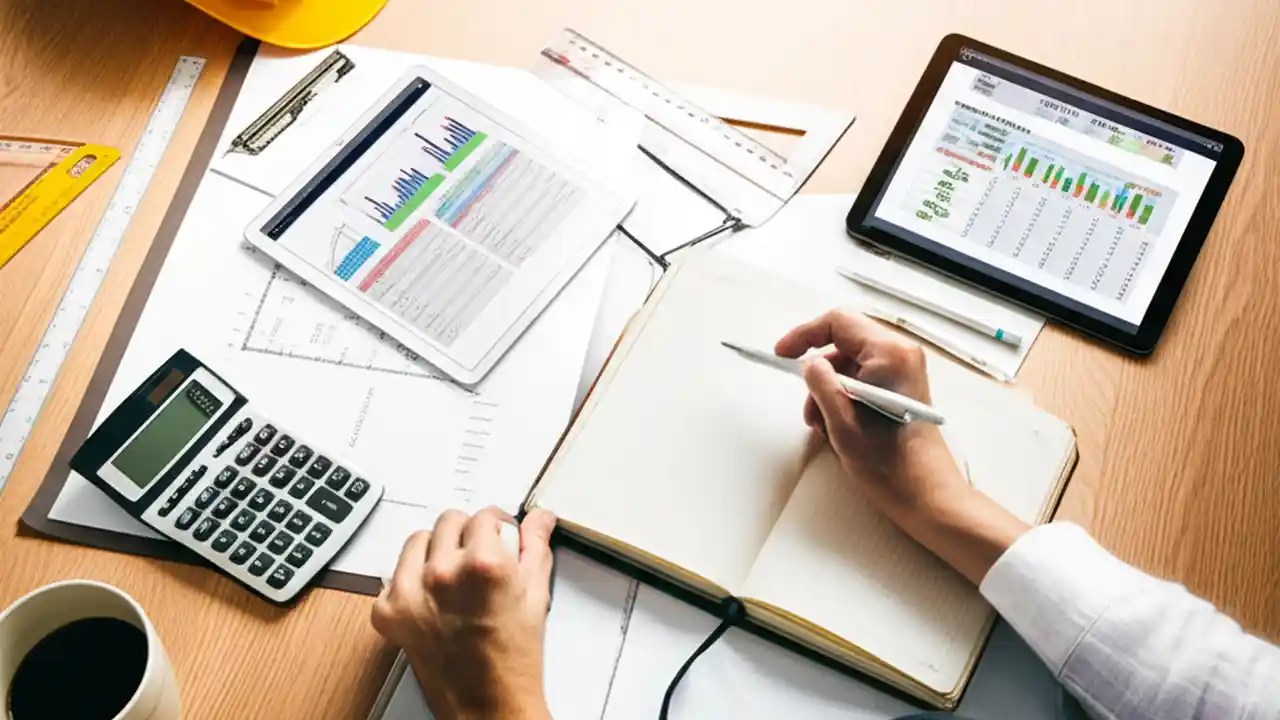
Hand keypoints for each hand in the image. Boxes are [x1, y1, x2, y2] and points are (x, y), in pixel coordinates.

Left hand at [372, 507, 556, 719]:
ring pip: (417, 541)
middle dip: (468, 534)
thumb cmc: (513, 662)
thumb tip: (539, 520)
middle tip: (479, 558)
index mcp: (483, 565)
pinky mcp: (388, 612)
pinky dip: (410, 581)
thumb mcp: (536, 597)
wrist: (486, 707)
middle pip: (449, 521)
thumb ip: (535, 547)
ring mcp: (410, 592)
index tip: (500, 536)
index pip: (484, 516)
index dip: (498, 526)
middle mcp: (443, 573)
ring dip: (435, 551)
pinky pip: (394, 575)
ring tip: (454, 578)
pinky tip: (433, 599)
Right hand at [776, 309, 1027, 583]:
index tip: (781, 355)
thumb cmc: (890, 465)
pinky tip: (836, 428)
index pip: (838, 322)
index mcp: (890, 355)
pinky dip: (843, 398)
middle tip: (806, 405)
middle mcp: (901, 356)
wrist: (928, 497)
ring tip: (820, 425)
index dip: (804, 334)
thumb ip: (821, 384)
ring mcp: (904, 372)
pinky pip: (862, 381)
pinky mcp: (902, 389)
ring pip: (850, 365)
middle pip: (844, 343)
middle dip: (818, 372)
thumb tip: (810, 364)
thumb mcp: (842, 422)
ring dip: (827, 390)